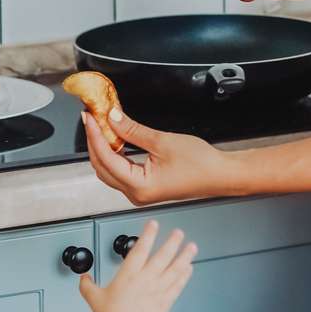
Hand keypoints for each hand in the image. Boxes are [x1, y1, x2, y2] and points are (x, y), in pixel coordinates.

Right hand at [78, 219, 195, 311]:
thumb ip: (87, 286)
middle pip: (163, 256)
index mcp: (129, 274)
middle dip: (172, 242)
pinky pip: (177, 286)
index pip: (141, 249)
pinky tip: (189, 269)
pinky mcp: (164, 302)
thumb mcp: (93, 298)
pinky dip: (184, 277)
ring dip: (184, 257)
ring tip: (192, 247)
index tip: (153, 224)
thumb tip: (84, 279)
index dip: (148, 234)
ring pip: (174, 269)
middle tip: (179, 233)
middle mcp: (145, 279)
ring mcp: (157, 290)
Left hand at [82, 108, 238, 205]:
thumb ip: (133, 130)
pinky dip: (115, 154)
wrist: (221, 175)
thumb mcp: (162, 141)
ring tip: (102, 125)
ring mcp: (140, 193)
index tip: (89, 117)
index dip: (94, 134)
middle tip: (92, 118)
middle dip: (95, 140)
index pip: (105, 157)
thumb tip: (112, 119)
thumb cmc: (201, 164)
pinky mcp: (145, 188)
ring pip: (110, 169)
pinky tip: (115, 138)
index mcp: (139, 186)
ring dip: (104, 147)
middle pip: (102, 166)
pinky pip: (121, 171)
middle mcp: (136, 194)